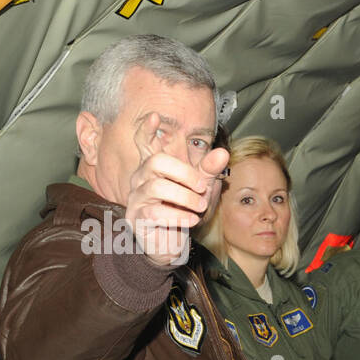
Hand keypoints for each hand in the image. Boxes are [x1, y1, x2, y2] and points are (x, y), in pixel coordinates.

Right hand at [126, 112, 229, 265]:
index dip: (146, 130)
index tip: (154, 117)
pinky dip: (177, 216)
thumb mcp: (200, 188)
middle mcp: (140, 178)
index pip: (143, 143)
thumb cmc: (184, 210)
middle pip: (156, 162)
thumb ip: (209, 170)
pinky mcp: (136, 218)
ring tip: (199, 207)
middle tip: (202, 187)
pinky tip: (191, 220)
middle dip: (184, 173)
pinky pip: (154, 213)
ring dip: (184, 197)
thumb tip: (223, 152)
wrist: (172, 243)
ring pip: (156, 188)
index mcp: (154, 167)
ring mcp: (135, 198)